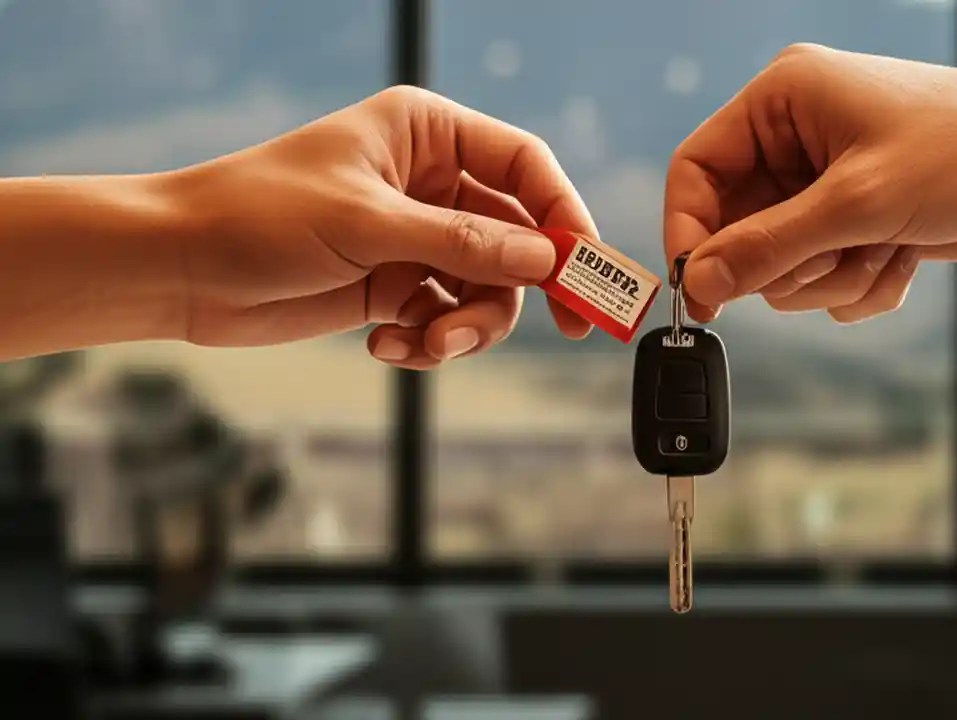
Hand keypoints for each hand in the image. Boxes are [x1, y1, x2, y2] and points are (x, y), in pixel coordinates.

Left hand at [169, 85, 595, 367]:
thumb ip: (464, 243)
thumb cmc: (259, 215)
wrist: (180, 267)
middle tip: (573, 328)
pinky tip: (389, 347)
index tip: (586, 268)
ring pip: (486, 288)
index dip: (564, 215)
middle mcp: (430, 182)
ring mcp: (414, 237)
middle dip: (530, 286)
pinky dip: (429, 340)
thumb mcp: (369, 225)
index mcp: (427, 134)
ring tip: (427, 345)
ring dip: (467, 325)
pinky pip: (445, 317)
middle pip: (518, 235)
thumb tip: (546, 260)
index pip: (525, 166)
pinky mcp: (394, 284)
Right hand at [664, 45, 956, 323]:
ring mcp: (828, 182)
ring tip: (886, 248)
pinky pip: (824, 277)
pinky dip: (860, 282)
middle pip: (738, 228)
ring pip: (783, 263)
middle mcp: (798, 137)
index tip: (702, 291)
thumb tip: (699, 283)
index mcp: (785, 100)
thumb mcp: (859, 202)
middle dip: (790, 261)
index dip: (691, 233)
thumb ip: (768, 246)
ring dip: (833, 275)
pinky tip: (904, 258)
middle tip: (839, 254)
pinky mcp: (859, 219)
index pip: (696, 169)